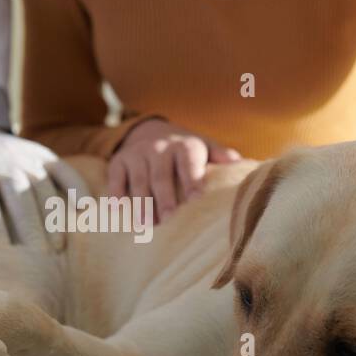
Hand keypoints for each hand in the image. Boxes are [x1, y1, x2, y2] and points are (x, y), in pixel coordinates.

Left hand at [0, 126, 86, 249]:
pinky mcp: (45, 155)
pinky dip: (76, 187)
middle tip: (39, 259)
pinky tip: (84, 209)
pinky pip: (65, 171)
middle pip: (20, 197)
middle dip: (30, 229)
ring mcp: (27, 156)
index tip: (1, 253)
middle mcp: (3, 159)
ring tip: (58, 248)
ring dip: (53, 217)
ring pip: (44, 188)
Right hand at [109, 119, 240, 223]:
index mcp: (184, 146)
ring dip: (141, 202)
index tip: (194, 199)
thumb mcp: (203, 147)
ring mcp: (137, 153)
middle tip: (167, 219)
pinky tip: (117, 208)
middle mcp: (159, 147)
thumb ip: (220, 154)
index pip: (188, 162)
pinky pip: (115, 177)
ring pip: (138, 179)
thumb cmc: (184, 151)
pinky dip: (115, 192)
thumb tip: (239, 162)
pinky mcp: (119, 160)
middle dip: (164, 198)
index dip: (191, 180)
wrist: (150, 131)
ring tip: (145, 224)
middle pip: (161, 175)